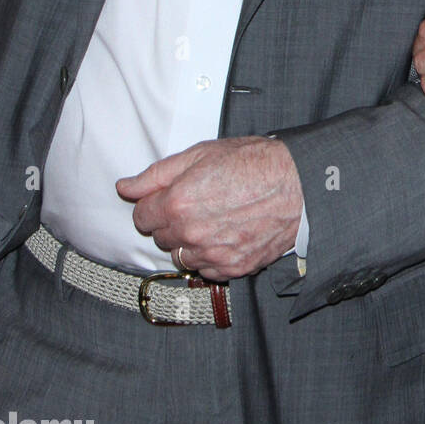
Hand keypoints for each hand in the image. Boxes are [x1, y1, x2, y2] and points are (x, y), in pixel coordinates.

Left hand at [116, 135, 303, 281]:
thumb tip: (125, 187)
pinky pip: (205, 269)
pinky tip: (227, 234)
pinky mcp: (232, 269)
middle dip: (172, 221)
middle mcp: (190, 233)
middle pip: (160, 237)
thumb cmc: (254, 163)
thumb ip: (157, 174)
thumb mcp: (202, 154)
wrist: (299, 184)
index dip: (154, 203)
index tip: (170, 197)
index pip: (141, 216)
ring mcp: (211, 255)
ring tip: (214, 218)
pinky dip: (211, 255)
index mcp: (177, 203)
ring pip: (181, 255)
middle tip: (198, 202)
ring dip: (189, 241)